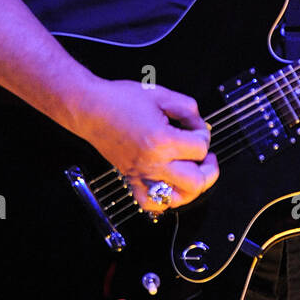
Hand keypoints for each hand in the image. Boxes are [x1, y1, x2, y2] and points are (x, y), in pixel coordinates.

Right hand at [77, 78, 217, 212]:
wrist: (90, 109)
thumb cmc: (121, 100)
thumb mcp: (162, 95)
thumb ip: (188, 110)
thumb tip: (201, 128)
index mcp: (161, 140)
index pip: (200, 148)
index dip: (203, 135)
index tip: (195, 128)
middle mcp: (152, 163)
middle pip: (196, 182)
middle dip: (209, 169)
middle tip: (207, 158)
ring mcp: (141, 175)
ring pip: (178, 199)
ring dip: (192, 188)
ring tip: (193, 172)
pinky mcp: (131, 180)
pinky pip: (152, 205)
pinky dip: (165, 200)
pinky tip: (171, 184)